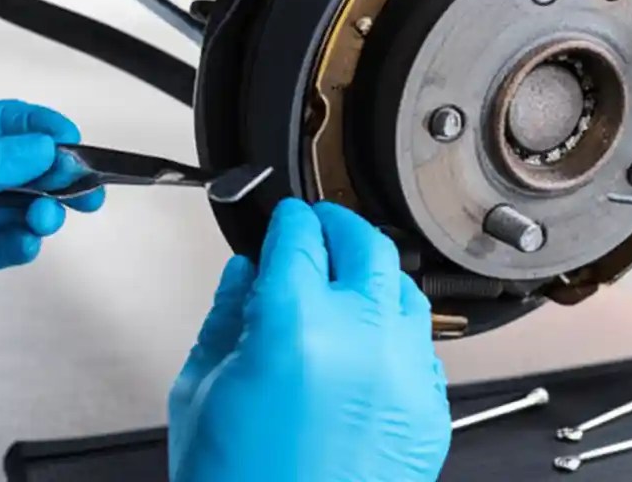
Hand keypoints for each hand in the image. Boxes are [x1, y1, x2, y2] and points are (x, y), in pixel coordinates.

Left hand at [0, 100, 104, 342]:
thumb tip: (34, 149)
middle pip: (26, 166)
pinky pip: (7, 250)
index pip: (5, 123)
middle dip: (60, 171)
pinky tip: (26, 242)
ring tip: (46, 218)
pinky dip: (26, 246)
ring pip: (24, 209)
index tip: (70, 139)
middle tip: (79, 183)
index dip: (42, 128)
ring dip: (47, 210)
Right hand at [168, 199, 450, 481]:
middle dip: (338, 228)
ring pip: (405, 290)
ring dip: (373, 278)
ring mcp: (405, 374)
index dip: (287, 221)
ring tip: (344, 290)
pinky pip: (422, 348)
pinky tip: (367, 348)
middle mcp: (362, 338)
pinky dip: (395, 335)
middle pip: (366, 245)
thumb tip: (246, 273)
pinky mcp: (430, 410)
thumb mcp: (201, 393)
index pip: (300, 235)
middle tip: (318, 233)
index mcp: (295, 324)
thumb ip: (227, 317)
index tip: (283, 221)